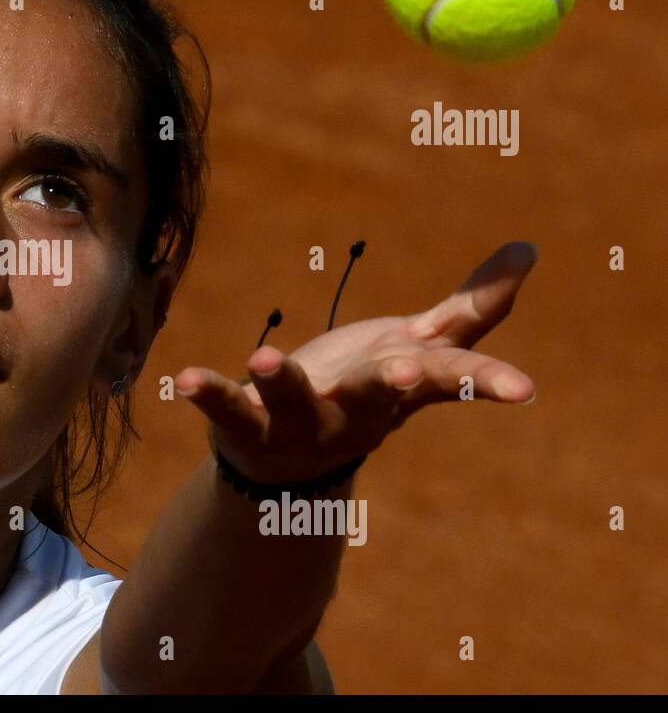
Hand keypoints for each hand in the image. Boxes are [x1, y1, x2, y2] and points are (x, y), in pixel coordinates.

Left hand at [175, 241, 538, 484]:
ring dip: (284, 384)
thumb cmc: (364, 390)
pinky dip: (208, 393)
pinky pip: (228, 408)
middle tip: (403, 374)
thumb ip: (471, 308)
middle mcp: (356, 411)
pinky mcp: (248, 424)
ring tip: (265, 357)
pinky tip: (182, 379)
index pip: (452, 381)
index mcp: (401, 386)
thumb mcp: (417, 346)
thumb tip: (529, 248)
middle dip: (391, 385)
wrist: (292, 464)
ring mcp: (302, 423)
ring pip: (297, 405)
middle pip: (378, 396)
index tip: (522, 388)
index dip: (486, 382)